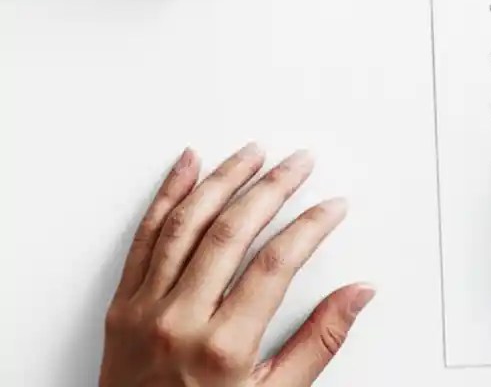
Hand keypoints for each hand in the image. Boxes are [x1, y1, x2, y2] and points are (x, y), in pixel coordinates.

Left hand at [100, 145, 373, 386]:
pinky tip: (187, 168)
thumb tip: (358, 295)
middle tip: (299, 163)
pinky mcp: (121, 306)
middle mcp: (179, 321)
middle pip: (232, 232)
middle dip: (272, 188)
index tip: (332, 207)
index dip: (310, 226)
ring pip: (185, 224)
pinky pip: (144, 238)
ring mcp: (144, 309)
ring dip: (222, 180)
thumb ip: (319, 342)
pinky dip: (166, 196)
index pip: (276, 263)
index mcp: (222, 347)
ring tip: (251, 154)